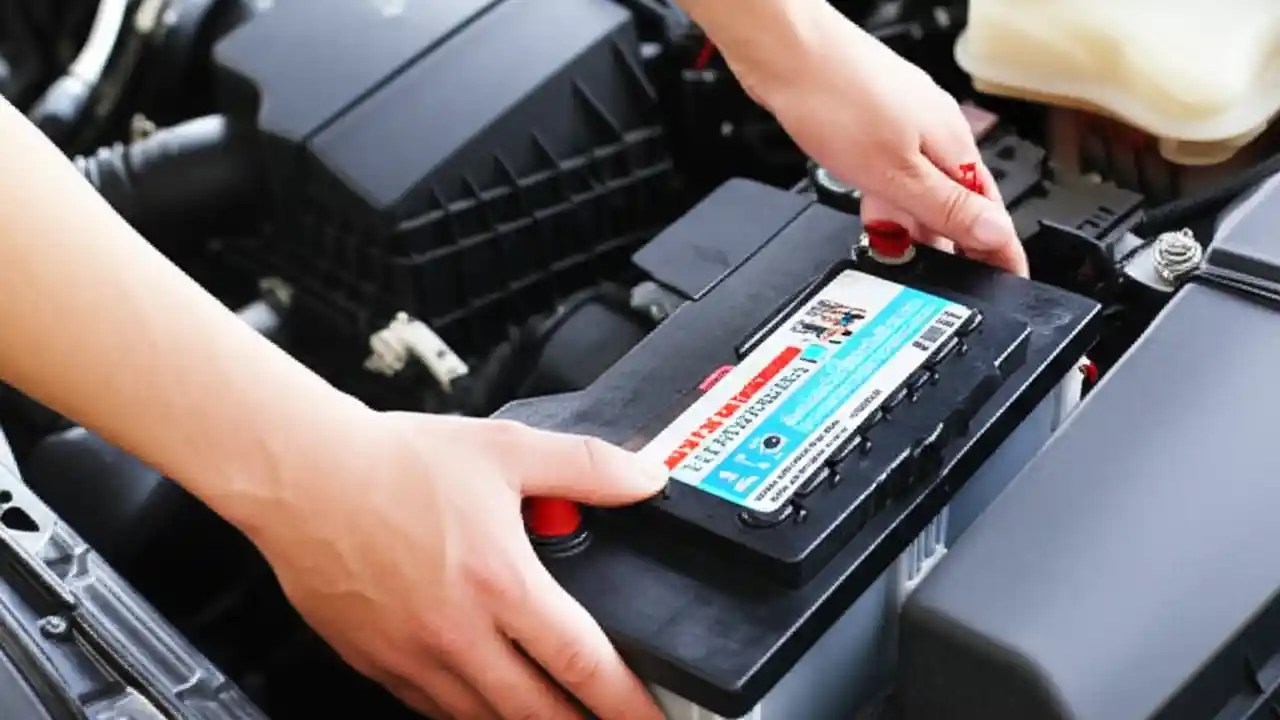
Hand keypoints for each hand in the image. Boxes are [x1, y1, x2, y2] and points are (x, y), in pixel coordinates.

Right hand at [247, 411, 666, 718]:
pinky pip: (433, 709)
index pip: (585, 664)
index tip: (652, 718)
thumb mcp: (505, 449)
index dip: (628, 702)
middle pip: (538, 713)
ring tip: (555, 719)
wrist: (302, 474)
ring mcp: (413, 656)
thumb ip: (585, 467)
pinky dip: (469, 714)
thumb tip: (643, 479)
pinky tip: (484, 704)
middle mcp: (459, 632)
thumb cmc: (395, 463)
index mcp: (501, 582)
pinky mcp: (376, 663)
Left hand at [723, 2, 1027, 274]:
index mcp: (954, 146)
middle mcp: (936, 133)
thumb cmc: (837, 97)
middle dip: (953, 245)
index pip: (992, 212)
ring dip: (916, 227)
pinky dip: (888, 203)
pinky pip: (892, 174)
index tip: (1009, 280)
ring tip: (906, 260)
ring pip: (921, 190)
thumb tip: (996, 234)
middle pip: (956, 203)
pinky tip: (874, 218)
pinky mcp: (873, 124)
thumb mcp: (896, 173)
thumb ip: (945, 207)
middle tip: (949, 283)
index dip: (1000, 251)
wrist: (786, 53)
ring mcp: (904, 126)